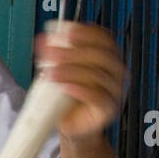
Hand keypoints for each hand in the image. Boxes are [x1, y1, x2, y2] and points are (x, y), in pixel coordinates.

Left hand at [34, 21, 127, 140]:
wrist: (72, 125)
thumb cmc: (68, 96)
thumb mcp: (60, 71)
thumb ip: (55, 56)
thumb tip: (43, 40)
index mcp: (107, 57)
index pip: (103, 39)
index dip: (86, 33)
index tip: (66, 32)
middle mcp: (115, 71)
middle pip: (100, 56)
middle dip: (73, 52)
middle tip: (51, 53)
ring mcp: (115, 90)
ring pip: (97, 75)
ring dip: (71, 71)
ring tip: (50, 73)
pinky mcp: (109, 109)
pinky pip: (98, 97)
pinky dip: (80, 90)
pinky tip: (65, 87)